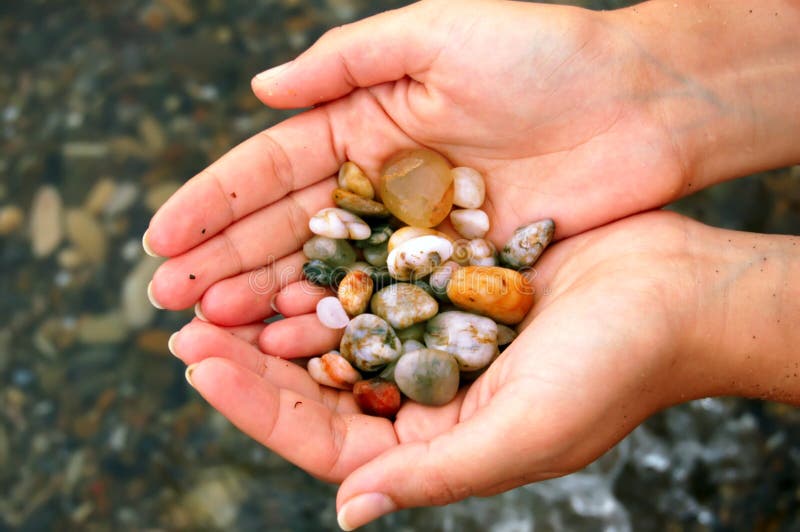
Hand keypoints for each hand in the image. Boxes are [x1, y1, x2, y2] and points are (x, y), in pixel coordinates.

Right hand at [144, 0, 694, 322]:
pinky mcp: (456, 268)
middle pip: (288, 228)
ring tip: (212, 329)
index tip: (162, 240)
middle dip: (225, 262)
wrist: (643, 106)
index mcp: (366, 121)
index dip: (213, 204)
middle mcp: (381, 181)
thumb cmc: (546, 56)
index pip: (273, 169)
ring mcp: (416, 231)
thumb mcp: (438, 33)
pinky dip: (340, 320)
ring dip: (268, 298)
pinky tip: (293, 342)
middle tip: (167, 300)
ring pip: (328, 269)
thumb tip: (260, 88)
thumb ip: (347, 61)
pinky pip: (387, 298)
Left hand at [170, 211, 750, 528]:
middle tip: (185, 324)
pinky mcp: (446, 286)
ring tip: (220, 288)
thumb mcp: (524, 434)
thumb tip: (347, 512)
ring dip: (279, 312)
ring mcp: (433, 338)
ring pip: (337, 331)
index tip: (199, 365)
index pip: (327, 439)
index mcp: (437, 446)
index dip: (258, 406)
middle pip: (318, 384)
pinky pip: (374, 280)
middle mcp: (427, 397)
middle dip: (250, 359)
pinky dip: (332, 269)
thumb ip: (433, 475)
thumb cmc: (614, 370)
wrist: (674, 292)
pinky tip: (289, 251)